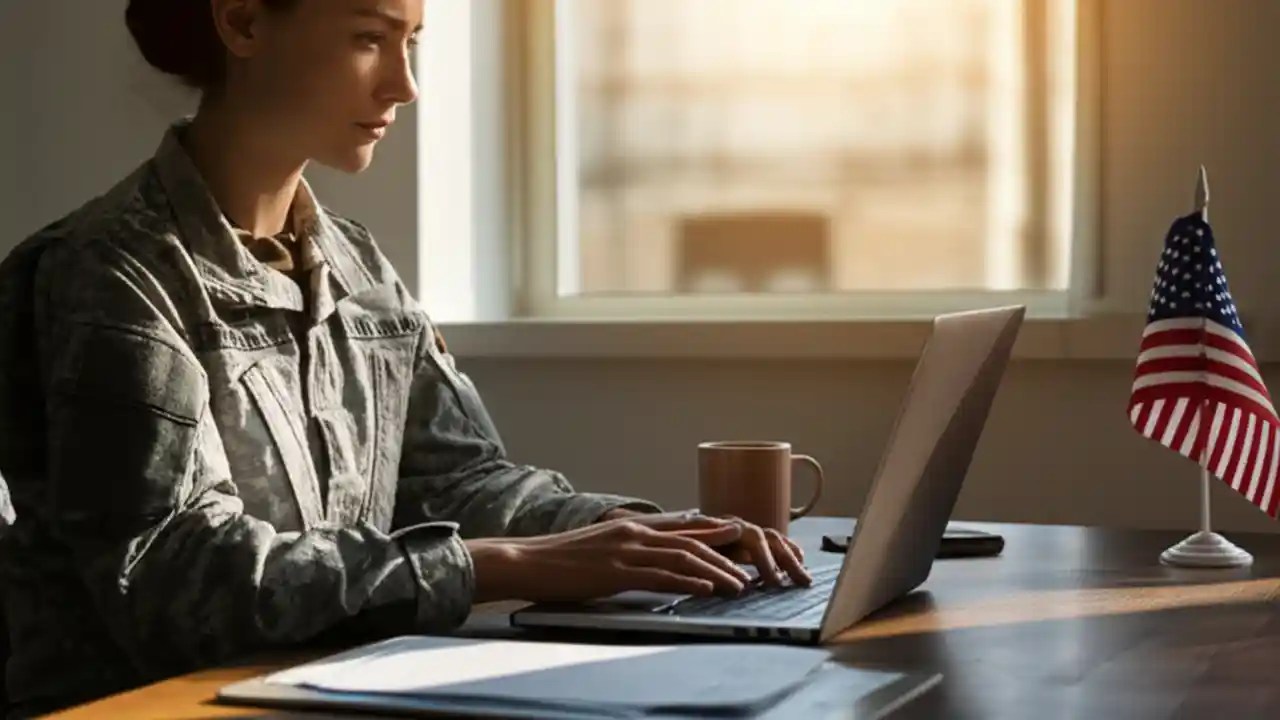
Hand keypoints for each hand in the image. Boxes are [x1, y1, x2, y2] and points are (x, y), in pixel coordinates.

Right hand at [466, 514, 753, 602]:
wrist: (526, 560)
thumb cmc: (559, 560)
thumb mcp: (599, 546)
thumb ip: (626, 548)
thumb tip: (647, 558)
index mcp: (630, 525)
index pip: (682, 525)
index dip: (714, 529)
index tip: (739, 533)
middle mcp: (634, 532)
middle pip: (692, 540)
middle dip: (725, 555)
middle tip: (750, 568)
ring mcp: (626, 550)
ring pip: (684, 556)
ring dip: (717, 571)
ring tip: (739, 585)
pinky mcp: (617, 571)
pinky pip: (662, 575)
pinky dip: (690, 581)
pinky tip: (708, 589)